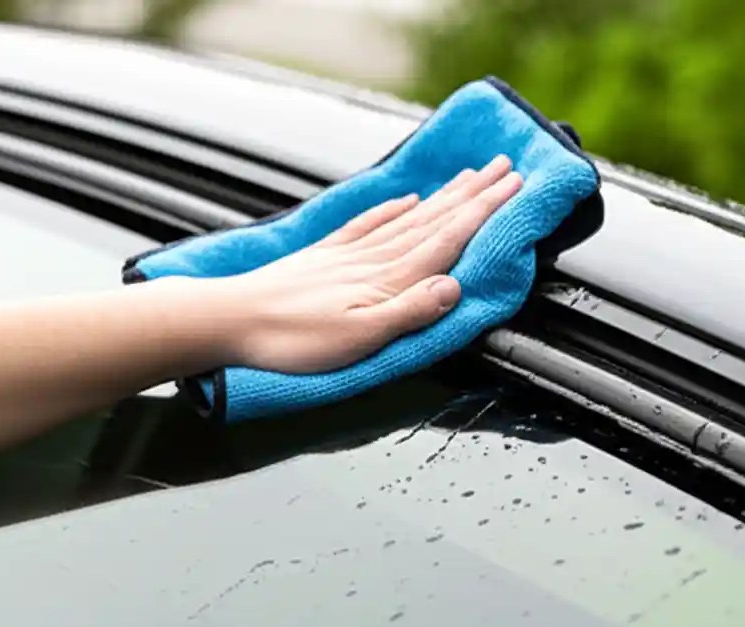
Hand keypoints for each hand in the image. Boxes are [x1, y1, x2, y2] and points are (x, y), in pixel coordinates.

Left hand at [215, 155, 522, 373]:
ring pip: (410, 217)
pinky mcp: (327, 256)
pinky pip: (371, 223)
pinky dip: (394, 208)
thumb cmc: (292, 341)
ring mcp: (350, 253)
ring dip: (445, 195)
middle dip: (475, 193)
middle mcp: (375, 258)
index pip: (449, 238)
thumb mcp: (359, 339)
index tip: (514, 187)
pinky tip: (407, 199)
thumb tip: (455, 288)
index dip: (484, 212)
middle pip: (436, 219)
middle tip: (507, 167)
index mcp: (389, 279)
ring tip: (471, 174)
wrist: (229, 321)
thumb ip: (410, 312)